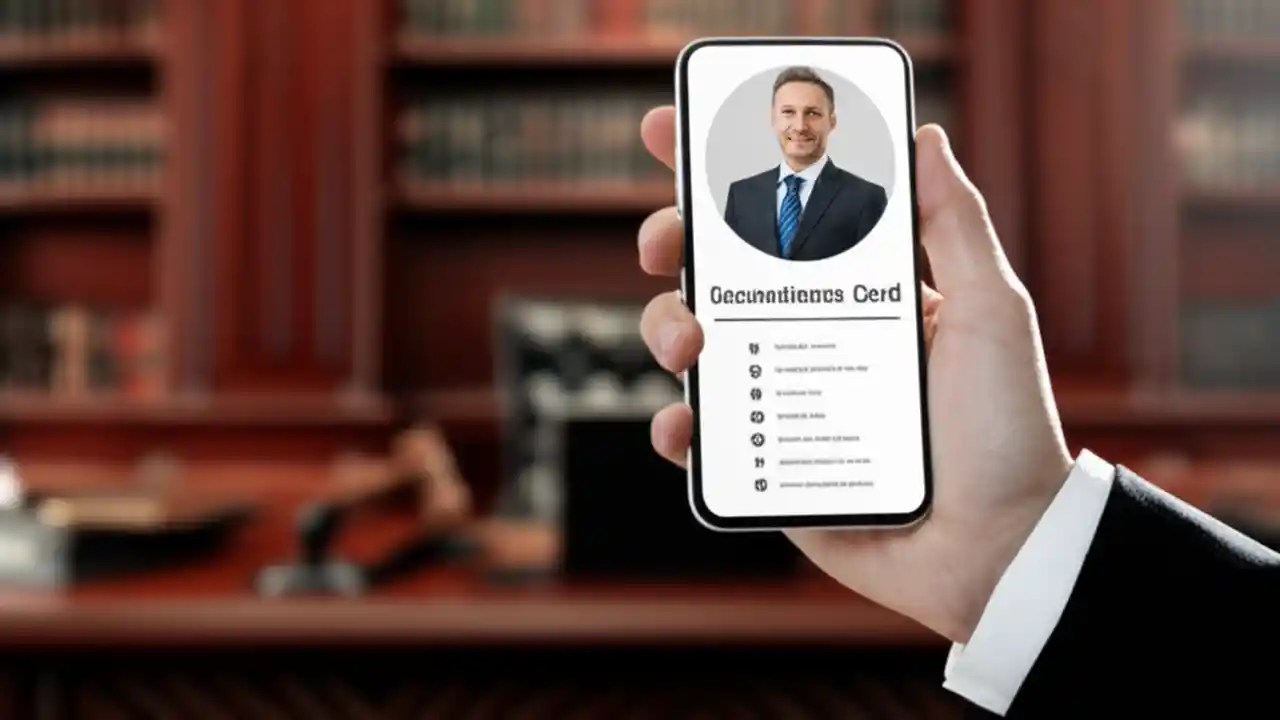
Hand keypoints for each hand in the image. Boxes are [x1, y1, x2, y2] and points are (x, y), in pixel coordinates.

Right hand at [635, 106, 1073, 643]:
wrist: (998, 548)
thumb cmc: (1007, 430)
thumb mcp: (992, 313)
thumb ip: (955, 226)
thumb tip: (923, 136)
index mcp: (859, 293)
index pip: (782, 219)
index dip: (724, 175)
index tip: (676, 137)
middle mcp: (812, 339)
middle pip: (720, 276)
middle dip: (674, 245)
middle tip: (666, 242)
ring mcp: (785, 401)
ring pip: (697, 349)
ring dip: (666, 329)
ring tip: (687, 347)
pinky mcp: (770, 467)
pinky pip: (704, 442)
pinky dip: (677, 431)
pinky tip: (683, 428)